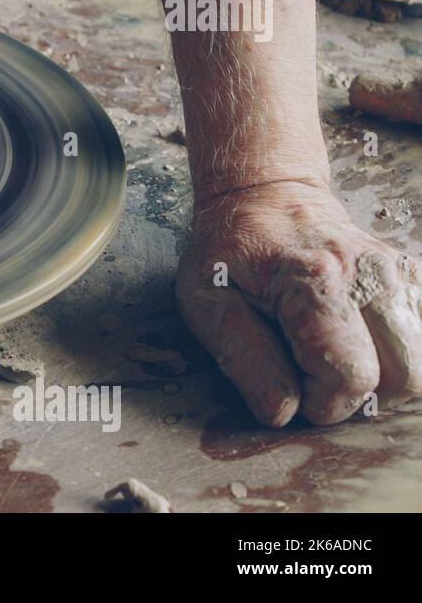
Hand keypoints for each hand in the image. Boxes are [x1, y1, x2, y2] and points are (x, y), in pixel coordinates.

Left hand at [176, 180, 421, 425]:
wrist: (264, 196)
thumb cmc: (229, 252)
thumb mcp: (207, 302)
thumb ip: (244, 358)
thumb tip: (282, 411)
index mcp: (316, 281)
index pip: (350, 376)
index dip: (322, 403)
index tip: (293, 391)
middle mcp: (370, 275)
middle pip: (405, 376)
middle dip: (362, 397)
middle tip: (317, 380)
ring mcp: (399, 274)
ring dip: (386, 378)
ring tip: (338, 361)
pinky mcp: (412, 277)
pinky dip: (400, 354)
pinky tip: (360, 342)